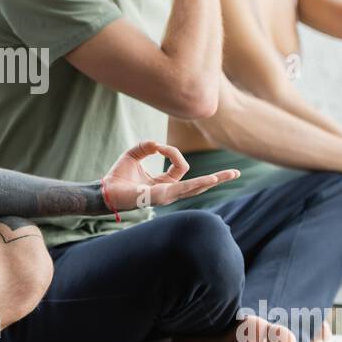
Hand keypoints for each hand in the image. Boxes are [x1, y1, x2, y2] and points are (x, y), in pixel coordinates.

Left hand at [99, 140, 238, 209]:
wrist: (104, 190)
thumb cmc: (118, 175)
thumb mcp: (134, 154)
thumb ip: (147, 146)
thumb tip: (158, 144)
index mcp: (165, 183)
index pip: (180, 166)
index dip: (172, 151)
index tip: (157, 147)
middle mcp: (169, 192)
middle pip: (199, 185)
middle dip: (218, 178)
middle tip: (236, 172)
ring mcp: (166, 196)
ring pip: (195, 187)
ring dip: (212, 180)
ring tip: (229, 175)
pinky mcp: (160, 197)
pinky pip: (182, 189)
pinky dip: (197, 183)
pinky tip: (210, 180)